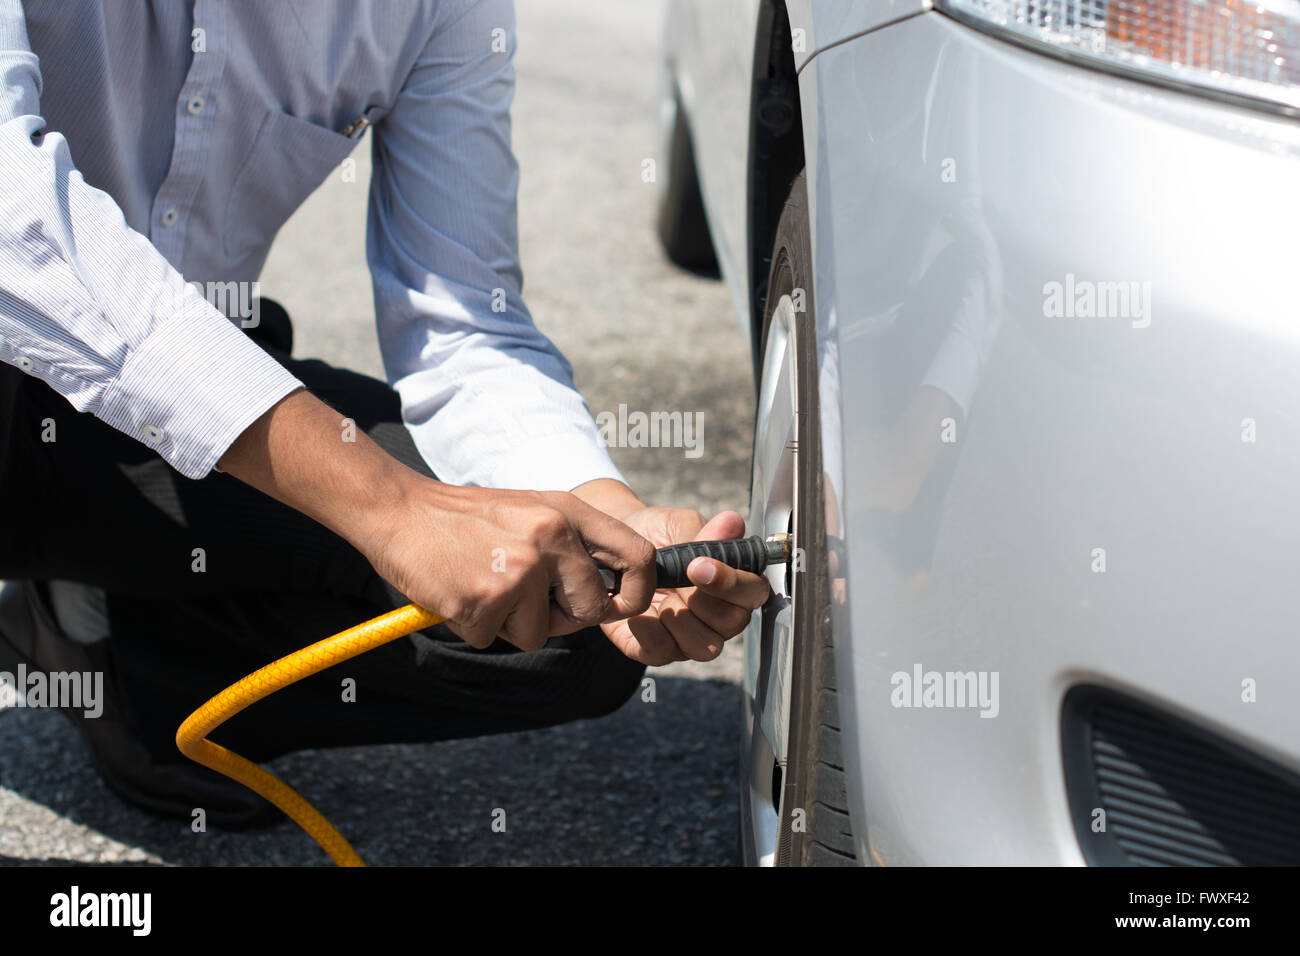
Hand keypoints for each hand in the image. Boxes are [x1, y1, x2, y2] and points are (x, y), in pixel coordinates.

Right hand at [218, 392, 655, 650]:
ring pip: (540, 633)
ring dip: (511, 623)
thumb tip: (610, 602)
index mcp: (568, 512)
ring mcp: (519, 568)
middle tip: (522, 597)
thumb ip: (573, 548)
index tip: (617, 607)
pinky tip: (459, 592)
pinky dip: (477, 626)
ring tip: (482, 583)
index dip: (636, 593)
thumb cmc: (468, 519)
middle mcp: (551, 536)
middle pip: (590, 611)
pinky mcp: (486, 599)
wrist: (399, 510)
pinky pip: (497, 638)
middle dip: (562, 619)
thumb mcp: (532, 512)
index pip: (638, 557)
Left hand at [600, 507, 770, 665]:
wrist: (614, 545)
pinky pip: (662, 653)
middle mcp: (716, 615)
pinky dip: (649, 635)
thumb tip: (732, 523)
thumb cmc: (655, 534)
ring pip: (704, 647)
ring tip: (661, 597)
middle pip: (732, 624)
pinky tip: (637, 614)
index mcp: (731, 583)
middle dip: (703, 601)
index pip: (753, 592)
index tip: (699, 565)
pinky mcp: (656, 648)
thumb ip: (706, 532)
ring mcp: (689, 635)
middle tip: (678, 580)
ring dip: (682, 622)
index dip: (732, 583)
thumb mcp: (679, 526)